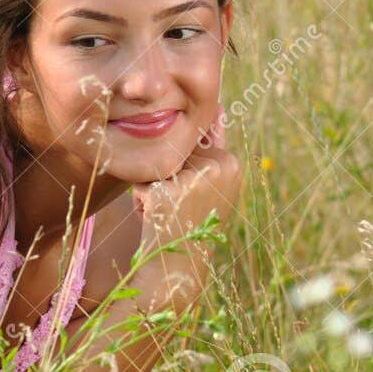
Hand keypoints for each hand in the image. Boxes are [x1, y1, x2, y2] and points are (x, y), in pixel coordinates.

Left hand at [131, 104, 242, 300]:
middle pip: (175, 151)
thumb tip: (218, 107)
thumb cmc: (186, 222)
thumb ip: (209, 147)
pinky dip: (140, 197)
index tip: (187, 197)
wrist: (176, 264)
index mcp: (231, 162)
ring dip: (152, 186)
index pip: (192, 145)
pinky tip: (154, 216)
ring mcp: (197, 177)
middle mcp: (220, 166)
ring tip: (164, 210)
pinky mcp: (171, 189)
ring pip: (157, 163)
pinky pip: (142, 180)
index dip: (180, 171)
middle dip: (166, 176)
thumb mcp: (203, 183)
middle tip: (175, 206)